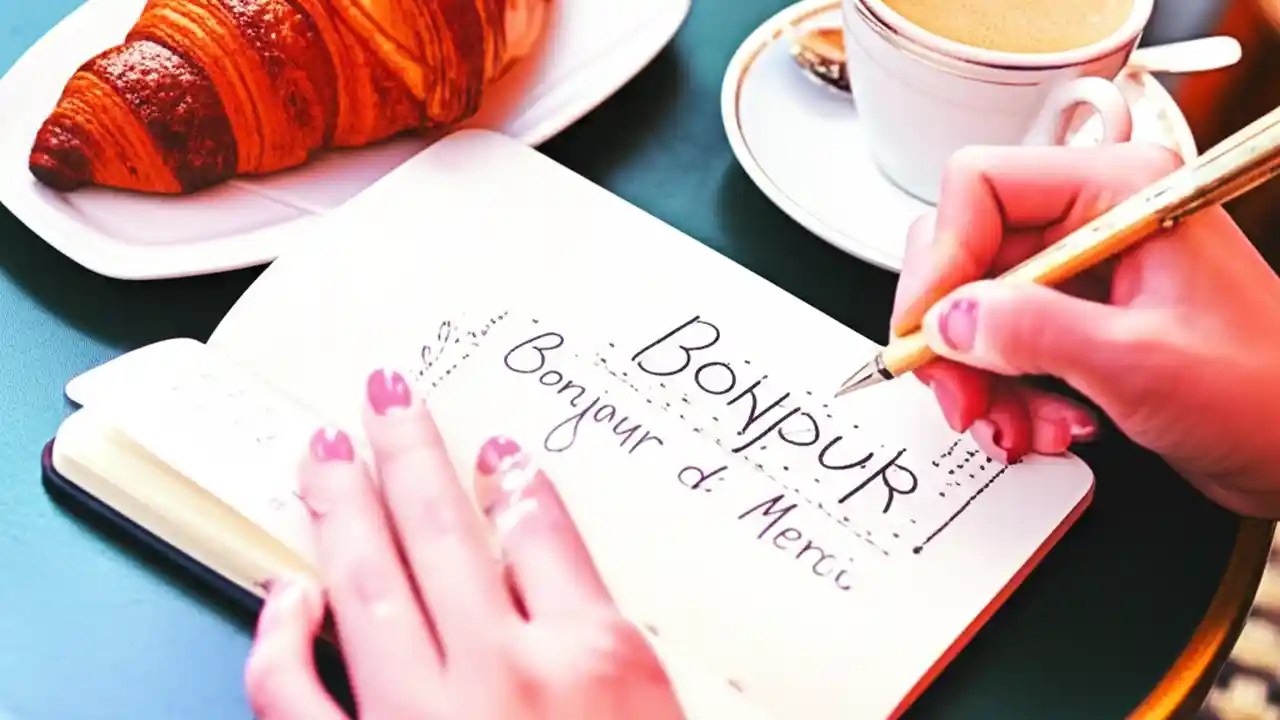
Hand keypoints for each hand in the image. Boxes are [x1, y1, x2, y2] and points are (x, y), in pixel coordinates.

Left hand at [243, 369, 685, 718]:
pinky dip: (280, 636)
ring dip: (341, 504)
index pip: (548, 533)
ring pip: (370, 580)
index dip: (518, 480)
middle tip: (388, 395)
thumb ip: (625, 655)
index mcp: (600, 662)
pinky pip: (296, 695)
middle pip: (448, 528)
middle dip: (413, 450)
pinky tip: (282, 591)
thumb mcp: (660, 714)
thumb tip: (588, 602)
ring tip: (323, 449)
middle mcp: (509, 675)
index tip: (499, 450)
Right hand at [892, 143, 1279, 517]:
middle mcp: (1092, 218)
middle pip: (966, 250)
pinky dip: (1005, 392)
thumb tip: (945, 320)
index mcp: (1117, 190)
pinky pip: (1002, 343)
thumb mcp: (1139, 363)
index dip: (942, 257)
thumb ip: (1032, 333)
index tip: (926, 327)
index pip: (979, 186)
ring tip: (1017, 425)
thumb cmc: (1265, 394)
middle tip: (960, 393)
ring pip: (975, 306)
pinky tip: (1044, 425)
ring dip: (981, 377)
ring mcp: (1082, 272)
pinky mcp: (1077, 319)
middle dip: (954, 332)